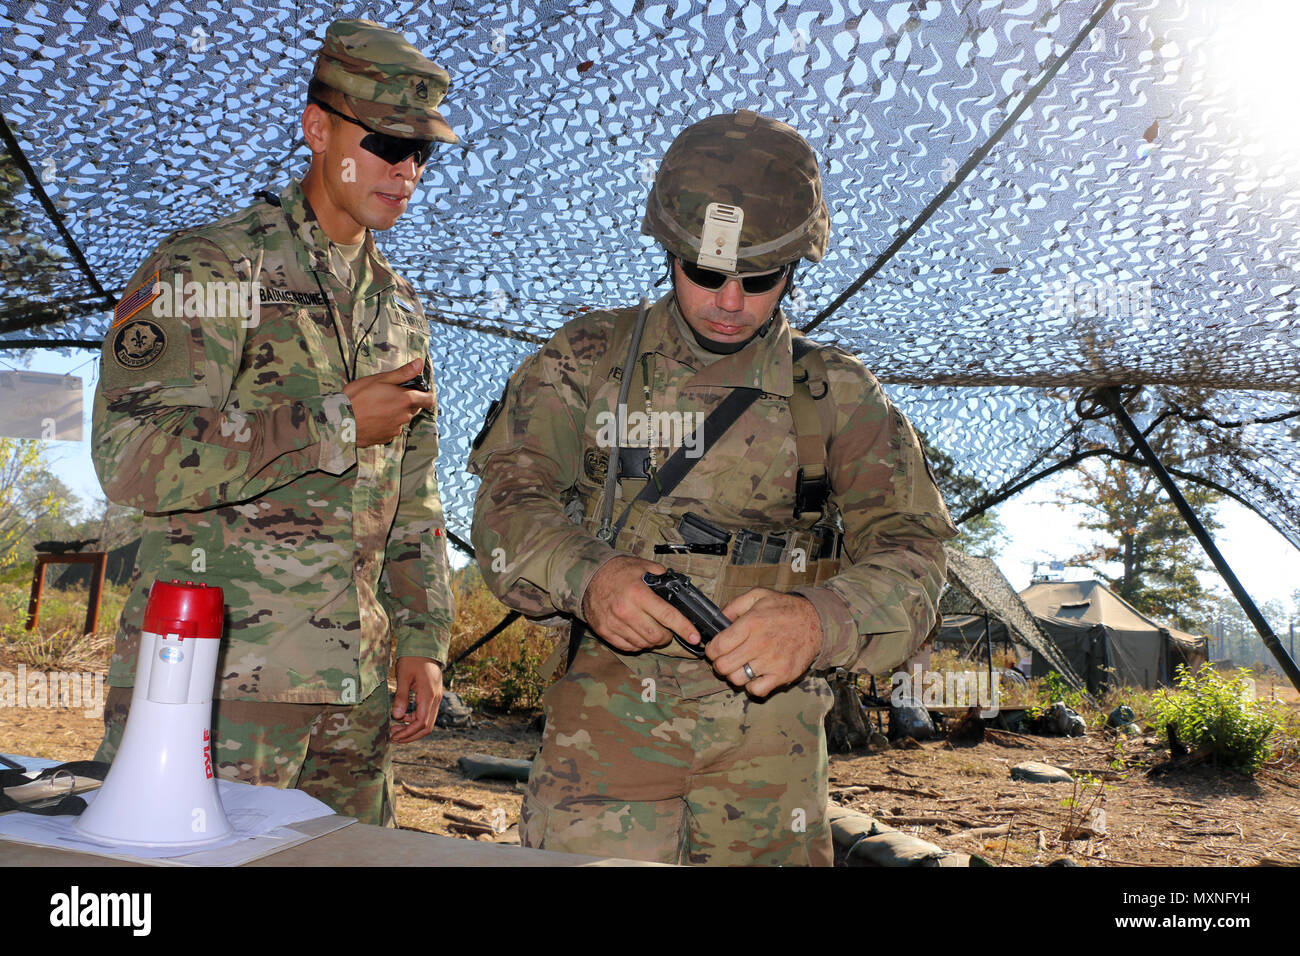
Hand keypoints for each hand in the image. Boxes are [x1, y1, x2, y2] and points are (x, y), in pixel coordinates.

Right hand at [342, 358, 434, 446]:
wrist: (340, 421)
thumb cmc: (358, 397)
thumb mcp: (380, 379)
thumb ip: (403, 373)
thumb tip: (419, 363)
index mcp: (405, 400)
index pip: (429, 400)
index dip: (425, 395)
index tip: (417, 391)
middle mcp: (404, 417)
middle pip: (414, 408)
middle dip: (406, 402)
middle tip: (388, 395)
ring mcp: (395, 429)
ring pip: (401, 419)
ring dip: (395, 413)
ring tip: (376, 406)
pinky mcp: (385, 438)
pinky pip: (391, 429)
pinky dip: (385, 423)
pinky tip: (372, 418)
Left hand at [390, 656, 442, 742]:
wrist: (424, 646)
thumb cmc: (413, 659)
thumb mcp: (403, 676)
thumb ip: (401, 697)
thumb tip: (397, 717)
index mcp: (429, 695)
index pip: (421, 723)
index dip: (408, 733)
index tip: (394, 737)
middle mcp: (435, 699)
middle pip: (427, 726)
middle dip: (410, 735)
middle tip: (394, 737)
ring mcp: (436, 697)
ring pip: (427, 722)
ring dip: (412, 729)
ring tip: (395, 729)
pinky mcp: (433, 696)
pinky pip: (426, 713)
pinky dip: (415, 720)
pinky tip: (402, 718)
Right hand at [582, 555, 700, 652]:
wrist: (588, 575)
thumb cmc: (616, 571)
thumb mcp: (642, 566)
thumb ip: (661, 575)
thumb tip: (678, 587)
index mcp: (638, 594)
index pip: (667, 616)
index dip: (684, 628)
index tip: (695, 637)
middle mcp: (625, 611)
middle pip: (656, 635)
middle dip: (668, 636)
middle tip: (668, 630)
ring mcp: (614, 623)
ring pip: (643, 643)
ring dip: (653, 641)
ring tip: (653, 630)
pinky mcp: (604, 631)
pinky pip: (627, 647)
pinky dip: (637, 644)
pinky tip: (638, 633)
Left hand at [706, 589, 822, 698]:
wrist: (816, 622)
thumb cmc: (785, 609)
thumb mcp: (758, 596)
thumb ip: (734, 605)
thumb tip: (717, 619)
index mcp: (751, 623)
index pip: (717, 647)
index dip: (711, 650)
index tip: (715, 649)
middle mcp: (760, 644)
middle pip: (723, 666)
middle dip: (719, 663)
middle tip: (726, 658)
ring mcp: (772, 662)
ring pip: (736, 679)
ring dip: (734, 674)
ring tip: (741, 665)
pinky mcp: (782, 675)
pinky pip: (756, 690)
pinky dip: (751, 686)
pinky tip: (754, 674)